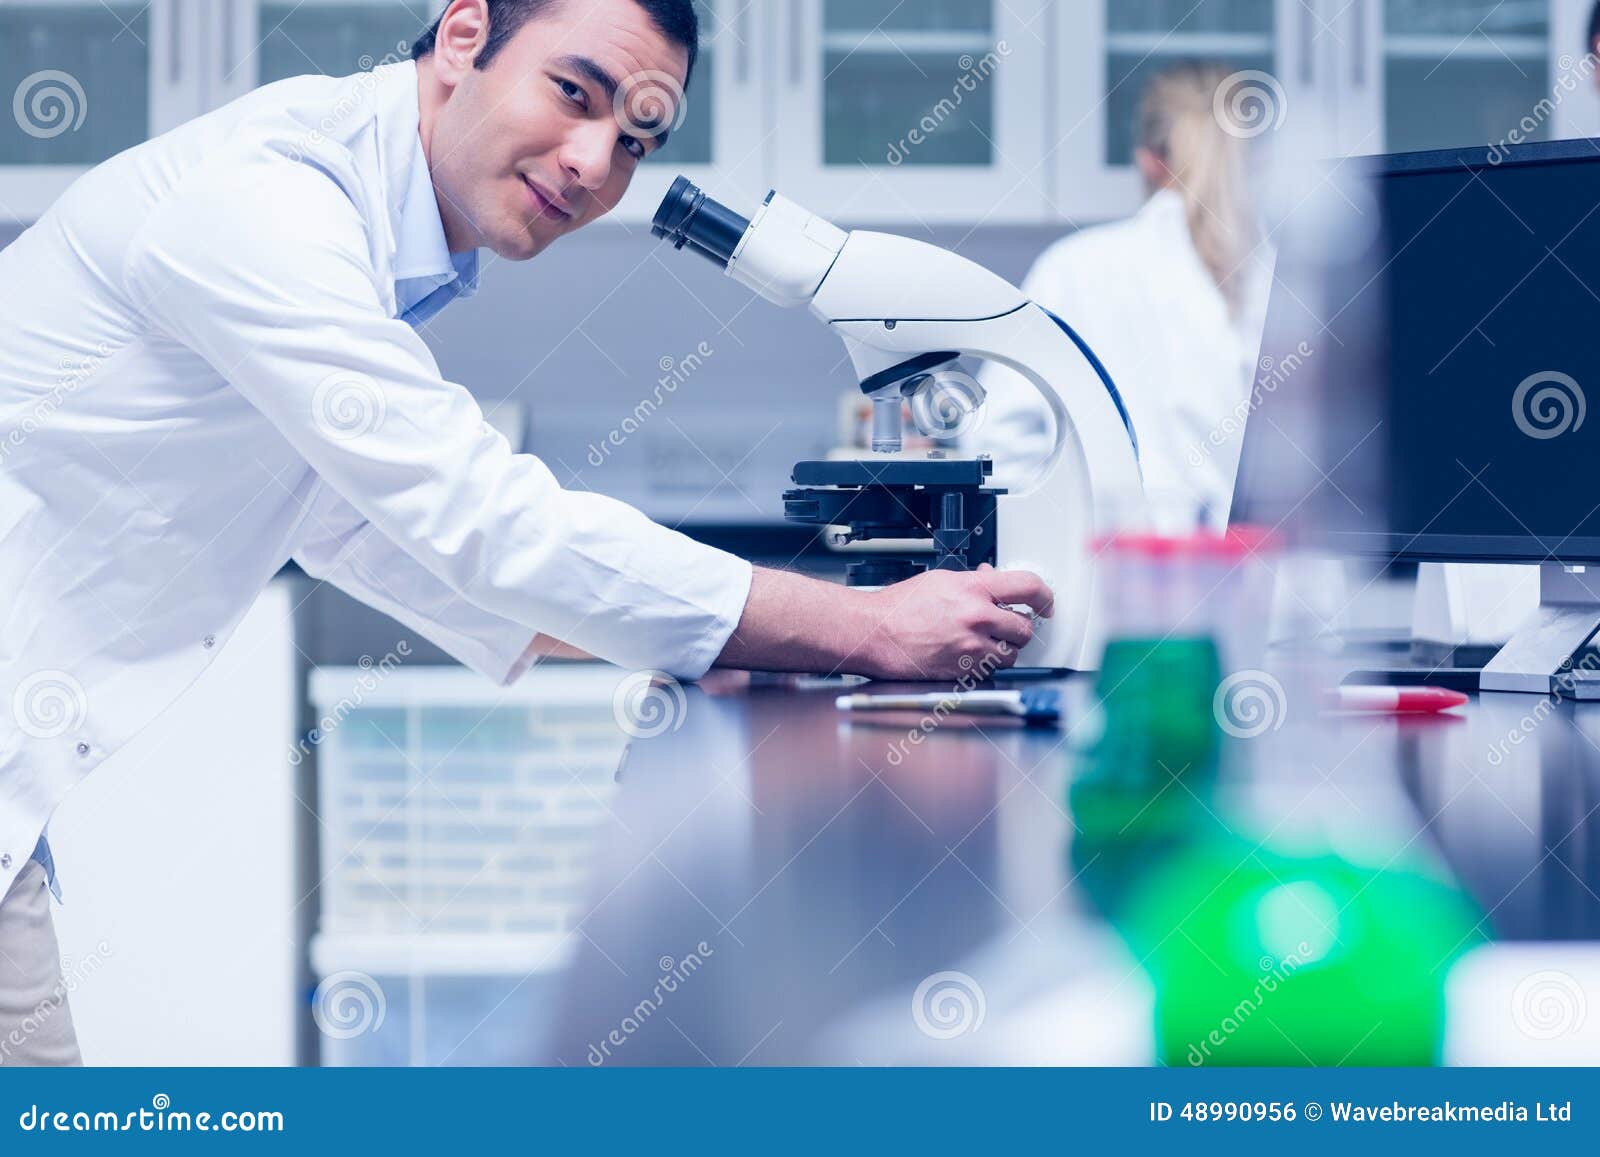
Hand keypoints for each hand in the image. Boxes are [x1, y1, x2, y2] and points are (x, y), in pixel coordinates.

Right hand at [855, 563, 1052, 680]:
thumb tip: (993, 580)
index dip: (1044, 596)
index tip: (1046, 602)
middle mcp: (976, 619)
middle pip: (1025, 627)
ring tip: (984, 640)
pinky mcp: (964, 672)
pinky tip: (970, 654)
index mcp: (973, 590)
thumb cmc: (899, 608)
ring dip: (1004, 648)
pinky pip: (991, 670)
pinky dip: (986, 665)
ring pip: (1011, 653)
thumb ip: (972, 582)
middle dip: (1018, 626)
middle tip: (1007, 623)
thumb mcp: (939, 580)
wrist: (875, 634)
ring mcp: (971, 648)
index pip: (1028, 587)